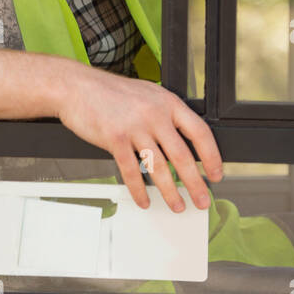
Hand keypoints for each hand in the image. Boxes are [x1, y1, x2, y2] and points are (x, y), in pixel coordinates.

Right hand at [55, 63, 222, 211]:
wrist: (77, 87)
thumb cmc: (111, 93)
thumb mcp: (148, 95)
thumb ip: (166, 115)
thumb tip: (184, 142)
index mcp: (168, 103)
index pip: (200, 132)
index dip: (212, 156)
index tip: (216, 173)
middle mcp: (154, 114)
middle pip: (182, 156)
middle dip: (196, 183)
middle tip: (203, 200)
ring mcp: (135, 126)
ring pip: (159, 167)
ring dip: (170, 192)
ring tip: (177, 205)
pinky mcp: (115, 139)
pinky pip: (131, 171)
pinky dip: (139, 190)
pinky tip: (144, 200)